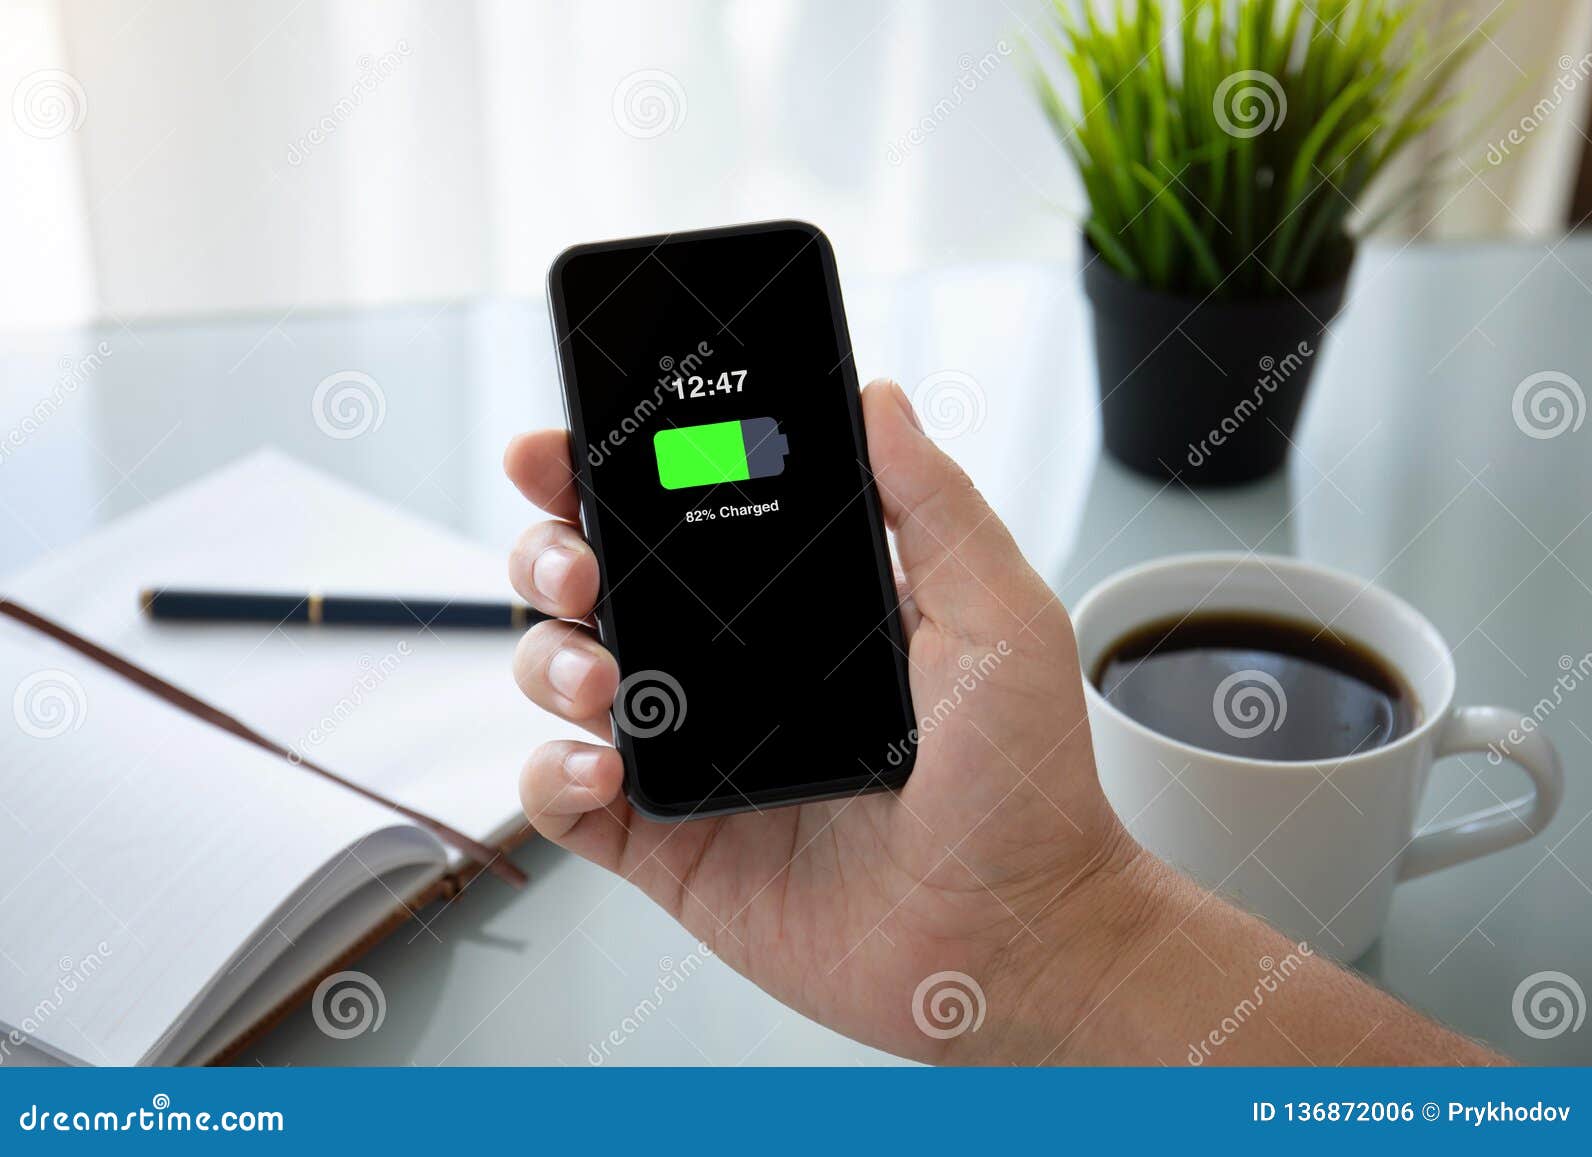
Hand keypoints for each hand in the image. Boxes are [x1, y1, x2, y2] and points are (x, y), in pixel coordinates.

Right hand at [503, 379, 1137, 1062]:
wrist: (1018, 938)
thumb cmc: (1023, 786)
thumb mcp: (998, 621)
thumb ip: (937, 507)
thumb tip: (882, 402)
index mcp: (794, 608)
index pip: (677, 518)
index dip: (605, 477)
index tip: (562, 449)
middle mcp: (729, 672)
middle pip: (593, 585)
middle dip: (554, 554)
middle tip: (583, 567)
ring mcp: (694, 756)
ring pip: (561, 678)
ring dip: (548, 659)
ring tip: (603, 679)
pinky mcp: (669, 845)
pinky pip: (567, 802)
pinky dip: (551, 777)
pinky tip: (600, 767)